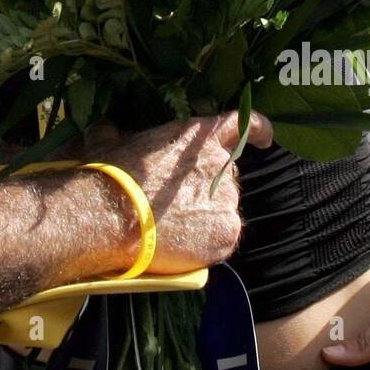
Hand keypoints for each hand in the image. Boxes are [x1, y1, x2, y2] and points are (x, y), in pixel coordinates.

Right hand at [82, 111, 272, 274]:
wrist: (109, 218)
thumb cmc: (108, 176)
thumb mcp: (109, 142)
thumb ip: (115, 132)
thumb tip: (104, 127)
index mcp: (196, 136)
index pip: (241, 123)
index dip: (257, 129)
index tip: (264, 138)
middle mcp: (220, 164)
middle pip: (227, 175)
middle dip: (209, 188)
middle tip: (179, 205)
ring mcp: (227, 199)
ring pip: (223, 208)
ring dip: (206, 216)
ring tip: (173, 229)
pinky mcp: (228, 232)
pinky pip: (223, 237)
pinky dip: (207, 243)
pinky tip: (182, 245)